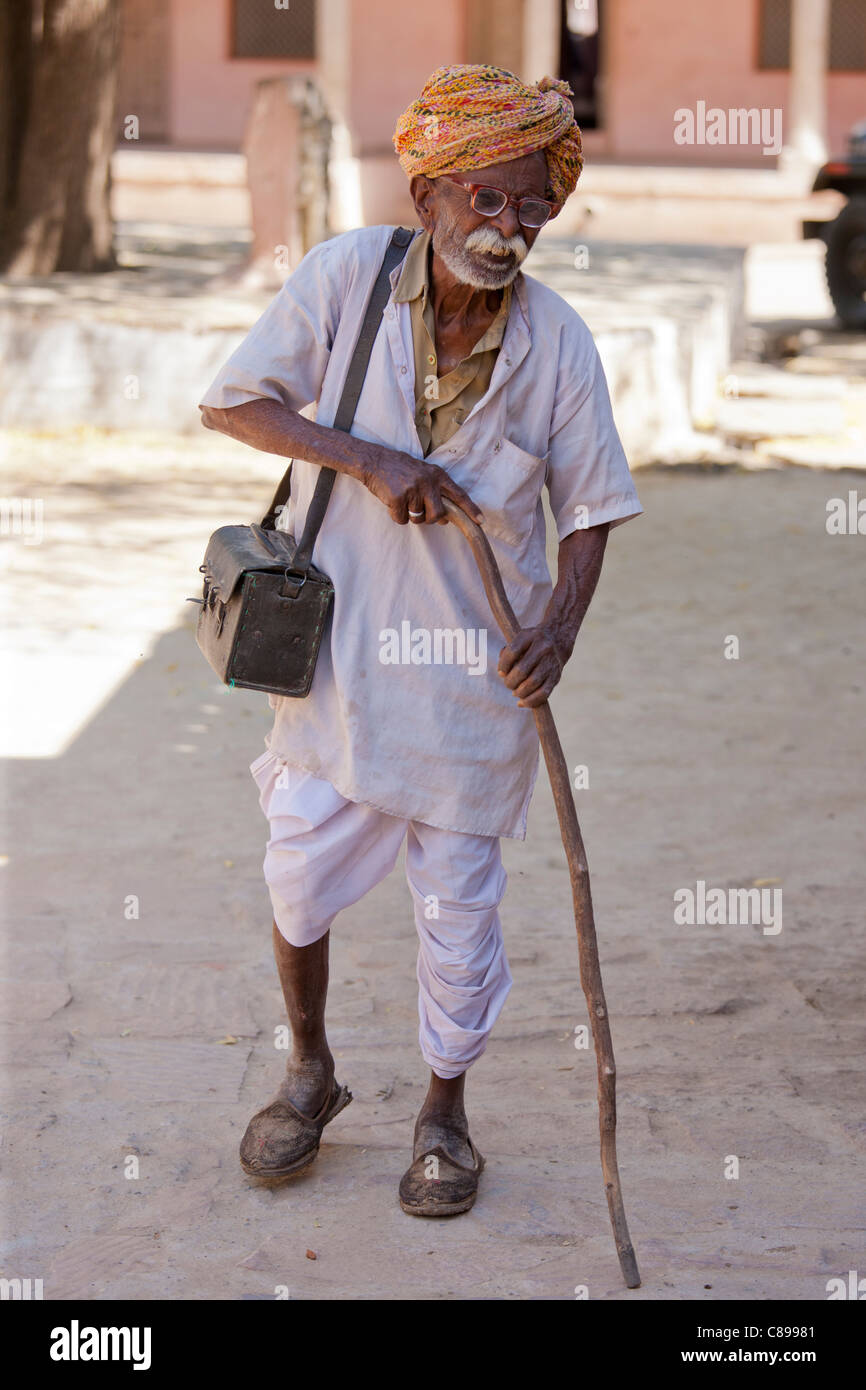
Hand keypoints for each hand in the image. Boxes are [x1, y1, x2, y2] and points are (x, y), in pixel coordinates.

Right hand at [360, 448, 482, 526]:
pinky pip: (401, 520)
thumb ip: (436, 492)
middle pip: (438, 514)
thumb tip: (446, 519)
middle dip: (429, 518)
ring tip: (402, 499)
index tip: (481, 522)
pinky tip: (392, 501)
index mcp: (437, 475)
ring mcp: (413, 489)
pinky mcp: (397, 498)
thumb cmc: (399, 469)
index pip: (459, 494)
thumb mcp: (423, 473)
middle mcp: (428, 481)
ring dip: (409, 515)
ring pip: (418, 519)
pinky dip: (396, 515)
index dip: (471, 509)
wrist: (374, 461)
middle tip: (419, 510)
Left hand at [498, 625, 566, 707]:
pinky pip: (543, 693)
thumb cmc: (530, 643)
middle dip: (510, 681)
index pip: (513, 652)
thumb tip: (502, 673)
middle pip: (522, 670)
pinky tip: (521, 703)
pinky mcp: (556, 676)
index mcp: (530, 636)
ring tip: (515, 692)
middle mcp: (543, 648)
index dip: (503, 665)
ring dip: (519, 692)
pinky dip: (531, 701)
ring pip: (532, 683)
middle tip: (508, 684)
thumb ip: (507, 653)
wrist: (557, 640)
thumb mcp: (519, 639)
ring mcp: (551, 662)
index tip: (501, 672)